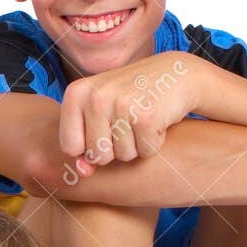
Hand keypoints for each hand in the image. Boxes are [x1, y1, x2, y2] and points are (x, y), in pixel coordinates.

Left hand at [61, 52, 202, 166]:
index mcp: (75, 94)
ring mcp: (121, 105)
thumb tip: (83, 172)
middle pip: (97, 156)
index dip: (88, 149)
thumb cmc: (131, 99)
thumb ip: (84, 147)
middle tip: (127, 122)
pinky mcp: (147, 116)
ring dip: (137, 146)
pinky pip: (146, 151)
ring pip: (123, 156)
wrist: (176, 73)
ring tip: (141, 119)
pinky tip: (157, 120)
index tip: (103, 129)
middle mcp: (95, 97)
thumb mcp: (100, 116)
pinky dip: (154, 142)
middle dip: (115, 150)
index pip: (69, 148)